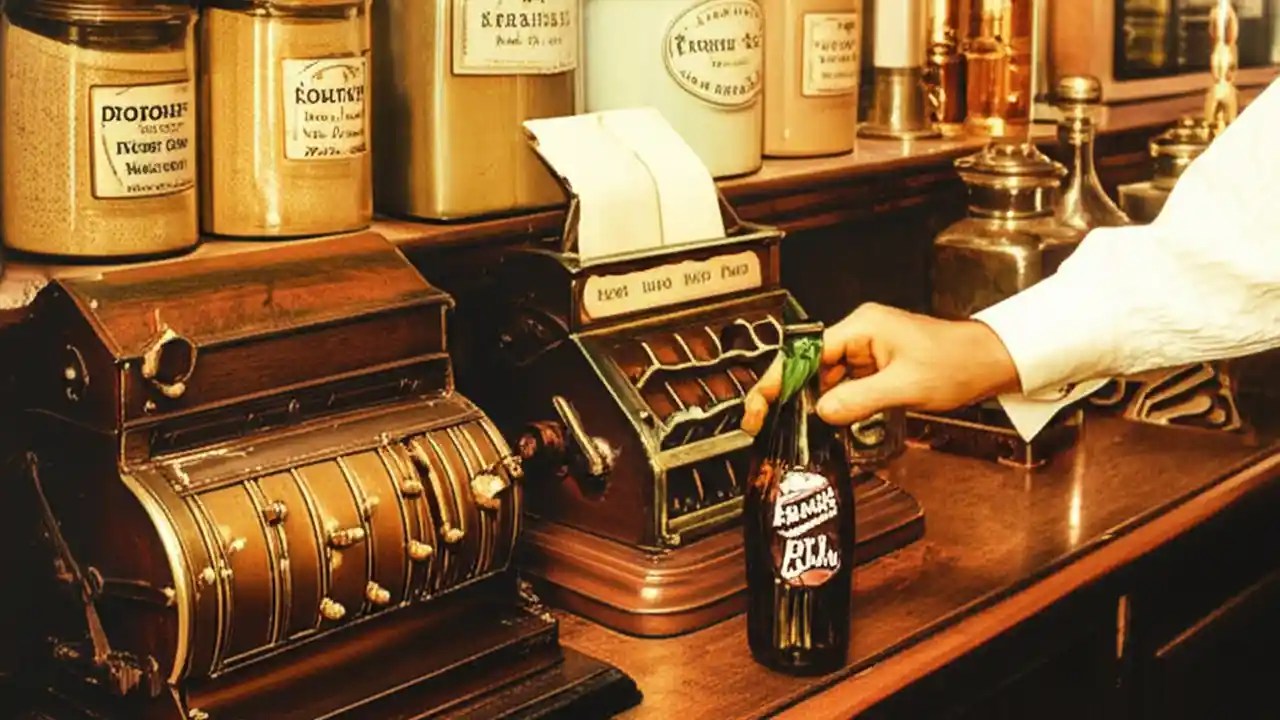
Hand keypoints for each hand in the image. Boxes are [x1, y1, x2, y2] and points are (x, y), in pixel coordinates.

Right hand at [740, 303, 1021, 432]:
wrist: (993, 361)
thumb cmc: (958, 363)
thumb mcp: (905, 387)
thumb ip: (858, 400)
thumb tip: (821, 413)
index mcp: (861, 326)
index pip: (805, 352)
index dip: (778, 379)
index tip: (759, 402)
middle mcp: (859, 333)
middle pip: (809, 364)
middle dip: (789, 394)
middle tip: (764, 423)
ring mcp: (868, 349)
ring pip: (825, 377)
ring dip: (813, 402)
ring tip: (793, 428)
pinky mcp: (877, 364)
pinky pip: (845, 383)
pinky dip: (835, 403)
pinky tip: (826, 422)